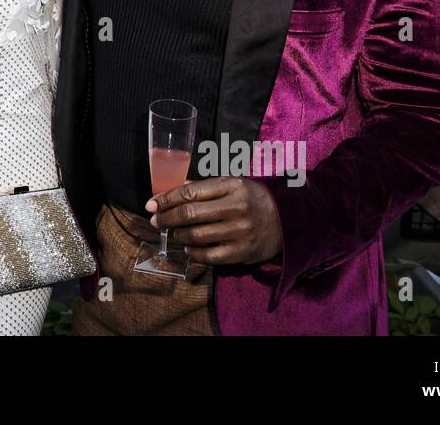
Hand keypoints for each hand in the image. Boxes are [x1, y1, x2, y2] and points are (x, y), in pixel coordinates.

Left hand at [145, 177, 281, 265]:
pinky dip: (193, 253)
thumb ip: (204, 186)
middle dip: (166, 218)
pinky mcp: (242, 252)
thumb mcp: (232, 184)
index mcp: (231, 186)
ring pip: (196, 236)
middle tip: (155, 221)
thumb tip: (173, 191)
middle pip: (190, 215)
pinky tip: (188, 247)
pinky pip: (209, 256)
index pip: (190, 192)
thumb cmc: (253, 198)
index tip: (151, 204)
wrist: (288, 219)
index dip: (166, 199)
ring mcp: (240, 232)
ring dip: (178, 235)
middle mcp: (236, 208)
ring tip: (173, 233)